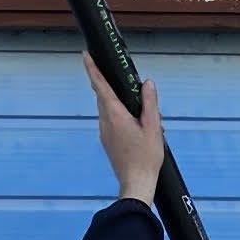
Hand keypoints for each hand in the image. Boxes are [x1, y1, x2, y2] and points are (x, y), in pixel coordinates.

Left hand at [84, 57, 165, 208]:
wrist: (136, 183)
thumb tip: (147, 84)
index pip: (100, 86)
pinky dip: (117, 113)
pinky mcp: (107, 141)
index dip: (92, 69)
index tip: (86, 55)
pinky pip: (109, 120)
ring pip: (106, 108)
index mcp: (115, 115)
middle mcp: (105, 122)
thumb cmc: (146, 158)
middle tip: (117, 75)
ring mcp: (104, 132)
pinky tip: (133, 122)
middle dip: (107, 83)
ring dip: (116, 101)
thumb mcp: (153, 127)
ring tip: (137, 107)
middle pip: (102, 96)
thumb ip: (150, 103)